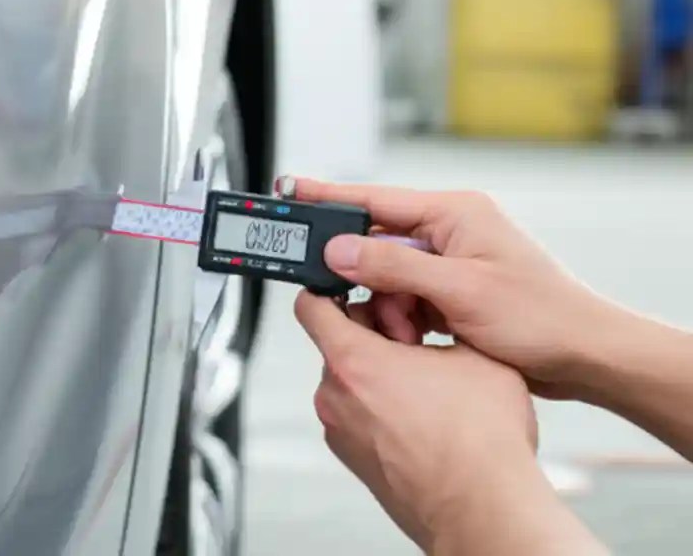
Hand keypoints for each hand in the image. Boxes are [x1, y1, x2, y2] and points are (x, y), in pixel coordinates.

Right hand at [292, 178, 622, 396]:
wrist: (582, 355)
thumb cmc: (540, 315)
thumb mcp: (460, 289)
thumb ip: (394, 265)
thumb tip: (340, 250)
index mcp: (454, 213)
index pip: (374, 199)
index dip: (327, 197)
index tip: (288, 191)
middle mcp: (449, 231)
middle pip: (376, 245)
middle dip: (367, 281)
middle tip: (369, 306)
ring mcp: (450, 262)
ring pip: (386, 278)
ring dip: (389, 308)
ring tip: (413, 332)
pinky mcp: (451, 292)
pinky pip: (405, 299)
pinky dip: (404, 320)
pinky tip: (422, 337)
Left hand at [297, 292, 605, 554]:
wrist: (483, 508)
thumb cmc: (479, 440)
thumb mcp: (475, 352)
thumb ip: (438, 319)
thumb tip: (433, 308)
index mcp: (353, 361)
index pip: (311, 305)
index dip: (330, 288)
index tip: (353, 285)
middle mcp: (334, 395)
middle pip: (336, 341)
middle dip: (372, 332)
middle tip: (416, 339)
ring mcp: (339, 430)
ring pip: (348, 379)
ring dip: (378, 370)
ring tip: (427, 381)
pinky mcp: (351, 457)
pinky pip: (356, 413)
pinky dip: (379, 404)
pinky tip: (422, 414)